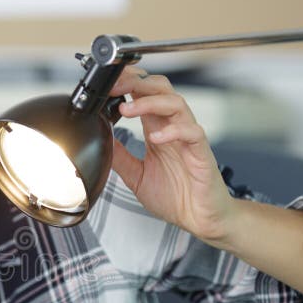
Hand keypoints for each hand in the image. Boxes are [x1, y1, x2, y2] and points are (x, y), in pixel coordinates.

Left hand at [109, 66, 237, 243]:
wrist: (199, 219)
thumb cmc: (176, 197)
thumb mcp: (136, 176)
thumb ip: (120, 157)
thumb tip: (100, 140)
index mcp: (158, 131)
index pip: (145, 95)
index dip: (128, 84)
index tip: (108, 85)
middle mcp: (173, 130)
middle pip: (161, 90)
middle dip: (137, 83)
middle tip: (115, 87)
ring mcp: (188, 139)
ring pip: (175, 104)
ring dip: (149, 102)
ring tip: (127, 109)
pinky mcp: (201, 153)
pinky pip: (192, 132)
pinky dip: (173, 131)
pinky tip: (156, 138)